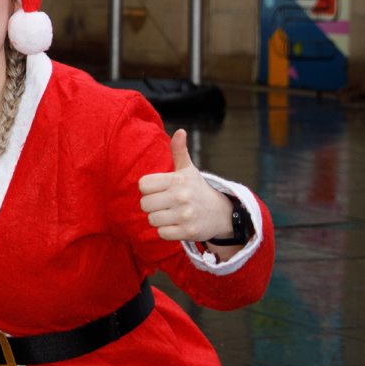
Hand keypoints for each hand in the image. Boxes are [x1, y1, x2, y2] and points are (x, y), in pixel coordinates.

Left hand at [137, 131, 234, 246]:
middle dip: (151, 205)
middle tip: (163, 204)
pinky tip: (175, 225)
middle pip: (145, 204)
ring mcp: (185, 215)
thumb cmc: (197, 189)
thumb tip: (180, 131)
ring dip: (158, 219)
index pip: (143, 185)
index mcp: (178, 180)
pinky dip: (166, 231)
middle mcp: (181, 196)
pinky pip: (162, 234)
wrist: (221, 213)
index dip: (147, 189)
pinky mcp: (188, 232)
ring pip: (152, 220)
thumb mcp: (188, 170)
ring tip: (169, 214)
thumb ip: (179, 151)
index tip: (157, 190)